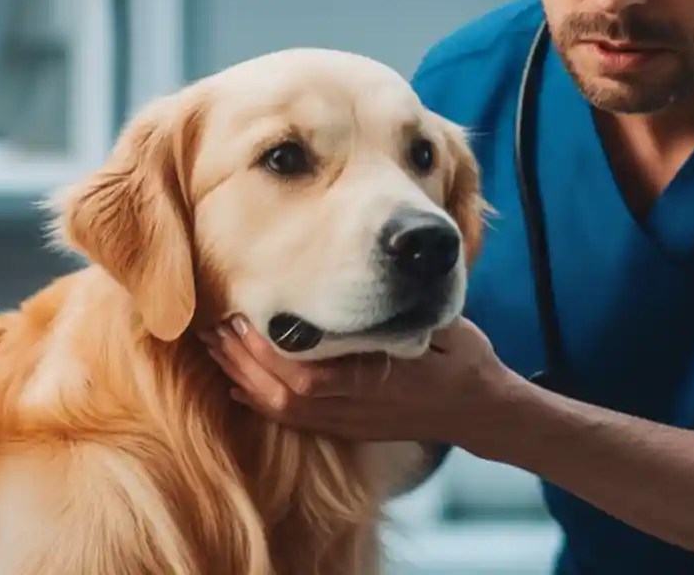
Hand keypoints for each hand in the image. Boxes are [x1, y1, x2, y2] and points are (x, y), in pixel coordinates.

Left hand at [197, 315, 519, 445]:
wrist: (480, 412)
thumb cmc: (464, 361)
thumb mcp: (443, 325)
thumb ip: (408, 307)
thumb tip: (391, 265)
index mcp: (377, 380)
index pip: (309, 375)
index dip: (269, 354)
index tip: (244, 319)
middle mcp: (356, 407)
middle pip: (283, 395)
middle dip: (242, 361)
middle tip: (214, 326)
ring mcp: (350, 422)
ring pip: (283, 409)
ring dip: (244, 378)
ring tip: (217, 347)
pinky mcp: (347, 428)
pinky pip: (293, 419)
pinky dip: (260, 401)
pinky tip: (239, 381)